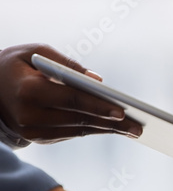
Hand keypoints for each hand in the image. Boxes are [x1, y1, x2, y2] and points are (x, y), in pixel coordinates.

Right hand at [0, 43, 141, 143]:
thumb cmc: (14, 64)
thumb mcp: (36, 52)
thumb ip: (67, 64)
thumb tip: (98, 81)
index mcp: (29, 90)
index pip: (72, 100)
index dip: (99, 106)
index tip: (123, 111)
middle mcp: (29, 114)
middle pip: (79, 119)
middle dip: (112, 124)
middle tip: (139, 127)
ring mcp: (32, 130)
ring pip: (77, 130)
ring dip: (106, 130)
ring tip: (132, 130)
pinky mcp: (36, 138)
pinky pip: (70, 134)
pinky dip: (92, 129)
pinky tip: (111, 128)